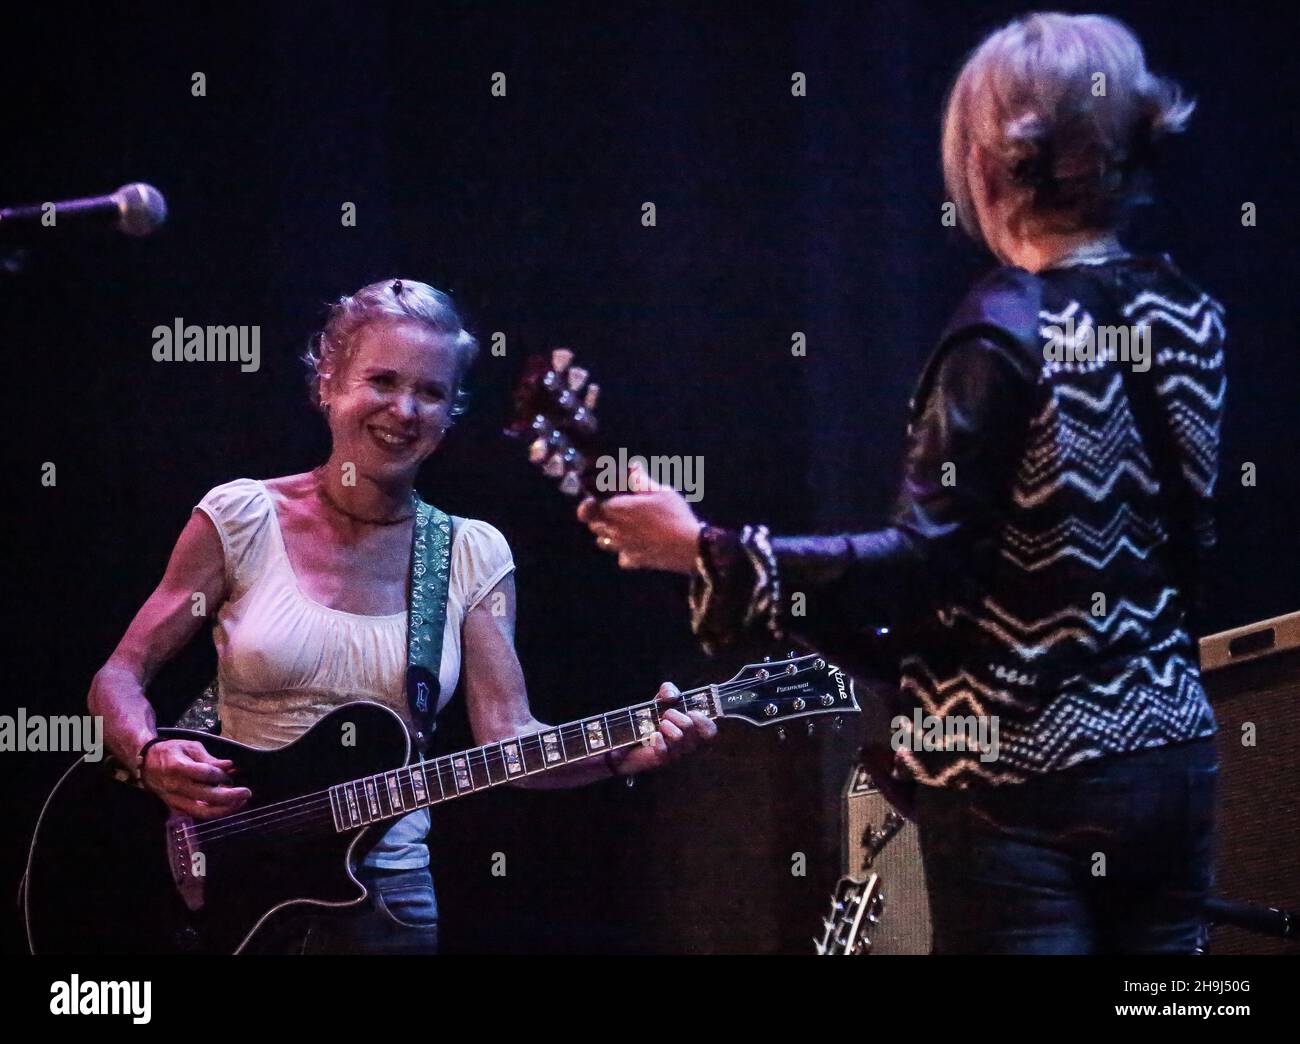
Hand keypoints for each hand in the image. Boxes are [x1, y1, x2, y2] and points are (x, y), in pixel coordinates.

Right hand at [140, 738, 251, 818]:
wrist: (146, 764)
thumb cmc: (170, 752)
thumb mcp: (190, 747)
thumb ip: (210, 759)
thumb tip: (229, 765)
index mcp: (178, 767)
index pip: (205, 774)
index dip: (221, 775)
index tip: (231, 772)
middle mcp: (176, 786)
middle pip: (207, 797)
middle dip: (230, 796)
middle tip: (247, 792)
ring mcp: (175, 800)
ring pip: (203, 812)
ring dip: (225, 809)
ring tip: (240, 802)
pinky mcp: (175, 808)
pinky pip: (197, 815)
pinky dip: (214, 812)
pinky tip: (227, 807)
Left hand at [577, 462, 701, 574]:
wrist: (690, 546)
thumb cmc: (674, 515)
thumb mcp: (660, 491)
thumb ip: (641, 480)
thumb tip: (632, 466)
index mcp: (617, 510)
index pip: (586, 509)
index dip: (588, 504)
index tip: (597, 499)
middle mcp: (614, 530)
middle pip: (593, 525)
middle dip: (599, 517)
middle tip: (615, 509)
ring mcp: (622, 548)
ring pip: (603, 542)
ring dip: (608, 534)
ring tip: (624, 527)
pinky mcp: (634, 561)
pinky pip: (621, 558)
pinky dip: (625, 552)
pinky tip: (637, 546)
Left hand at [606, 682, 718, 775]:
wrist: (632, 735)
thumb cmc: (652, 716)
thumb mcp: (661, 699)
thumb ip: (669, 690)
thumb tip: (672, 696)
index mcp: (694, 730)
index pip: (710, 731)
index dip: (703, 720)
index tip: (690, 711)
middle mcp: (689, 743)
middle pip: (689, 726)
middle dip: (675, 715)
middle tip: (665, 715)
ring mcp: (676, 753)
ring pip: (678, 737)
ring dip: (665, 725)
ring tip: (658, 725)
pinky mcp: (662, 760)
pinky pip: (664, 750)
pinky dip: (657, 739)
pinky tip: (653, 735)